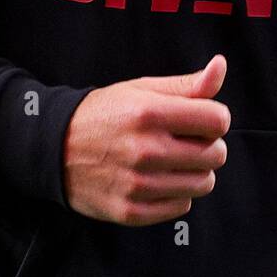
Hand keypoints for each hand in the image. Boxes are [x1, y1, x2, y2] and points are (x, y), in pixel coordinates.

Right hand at [62, 54, 229, 225]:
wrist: (55, 149)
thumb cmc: (106, 114)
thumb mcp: (142, 89)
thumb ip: (187, 84)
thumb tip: (221, 65)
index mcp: (149, 113)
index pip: (218, 120)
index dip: (215, 117)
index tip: (201, 118)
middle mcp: (145, 150)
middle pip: (216, 154)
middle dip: (208, 145)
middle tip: (185, 139)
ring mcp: (138, 184)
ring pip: (204, 183)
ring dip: (196, 171)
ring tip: (173, 159)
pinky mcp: (132, 211)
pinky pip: (182, 206)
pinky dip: (176, 193)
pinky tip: (158, 178)